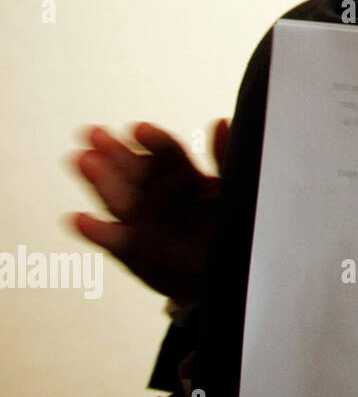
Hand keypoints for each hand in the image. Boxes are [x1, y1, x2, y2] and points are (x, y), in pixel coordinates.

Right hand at [70, 120, 228, 301]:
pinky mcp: (132, 250)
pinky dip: (96, 232)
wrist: (226, 273)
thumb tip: (223, 123)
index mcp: (184, 176)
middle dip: (115, 153)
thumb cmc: (229, 227)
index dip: (153, 141)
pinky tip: (81, 219)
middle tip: (95, 135)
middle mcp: (158, 195)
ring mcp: (142, 221)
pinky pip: (114, 240)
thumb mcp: (237, 189)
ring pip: (119, 199)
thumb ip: (226, 158)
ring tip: (85, 161)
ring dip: (100, 181)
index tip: (139, 130)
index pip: (167, 154)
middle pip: (135, 171)